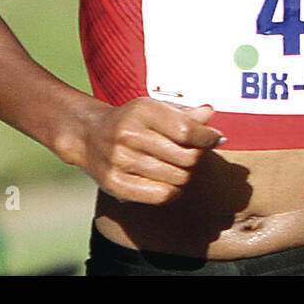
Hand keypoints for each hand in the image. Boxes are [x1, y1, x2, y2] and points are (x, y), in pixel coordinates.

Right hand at [70, 98, 224, 203]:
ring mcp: (120, 161)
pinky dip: (175, 191)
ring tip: (183, 167)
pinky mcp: (116, 184)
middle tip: (197, 154)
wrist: (88, 135)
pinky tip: (173, 182)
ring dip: (188, 174)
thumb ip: (184, 113)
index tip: (215, 138)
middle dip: (198, 156)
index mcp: (142, 111)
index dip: (207, 137)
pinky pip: (161, 196)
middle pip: (185, 156)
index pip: (187, 130)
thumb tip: (210, 114)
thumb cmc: (131, 121)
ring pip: (177, 177)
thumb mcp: (155, 108)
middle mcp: (128, 135)